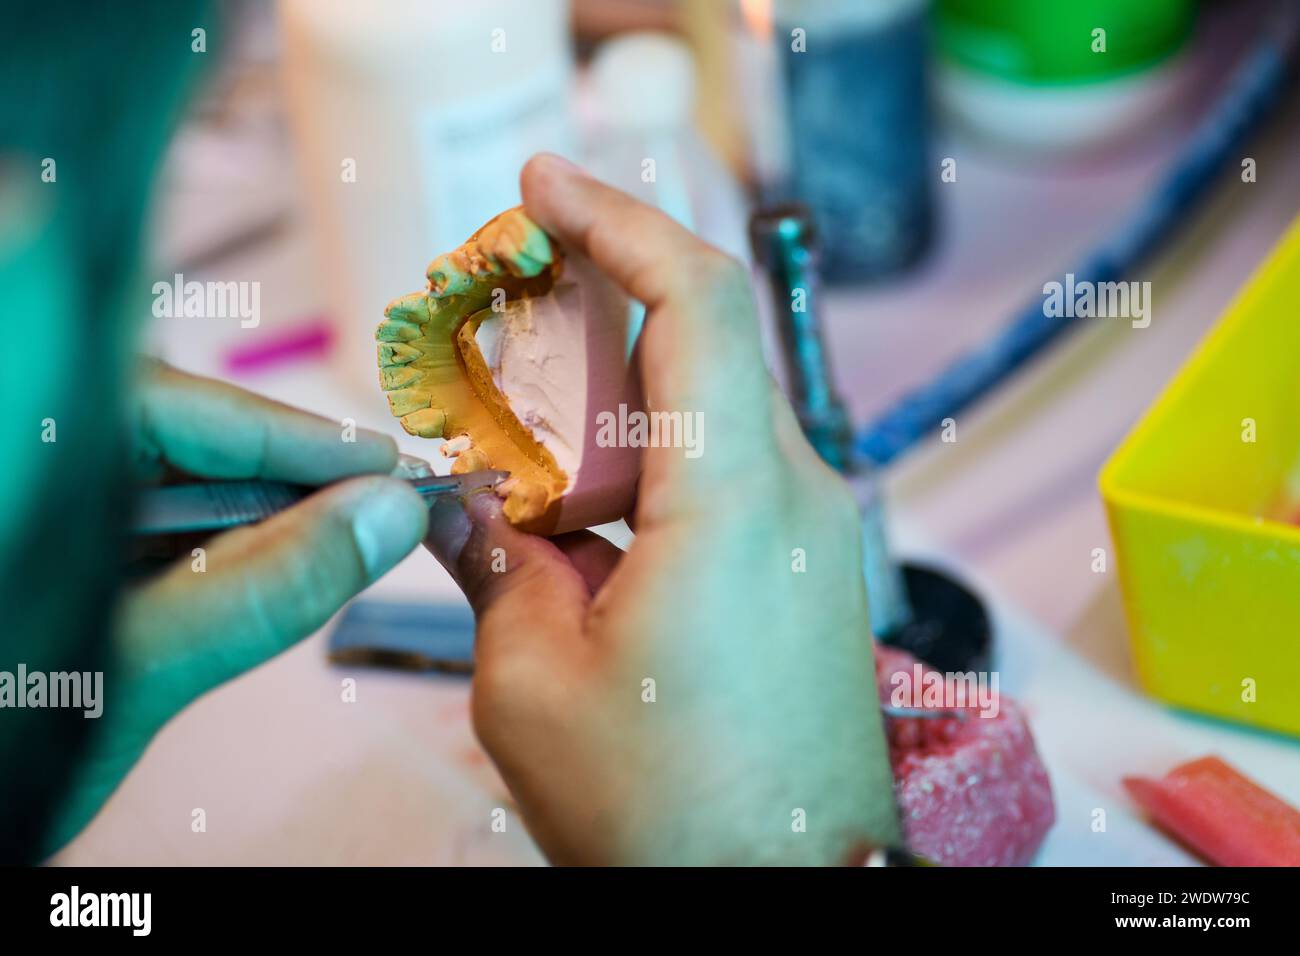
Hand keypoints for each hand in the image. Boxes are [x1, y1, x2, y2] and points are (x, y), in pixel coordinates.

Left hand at [46, 363, 427, 852]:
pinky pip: (161, 534)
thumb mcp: (137, 666)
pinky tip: (271, 578)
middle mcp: (38, 466)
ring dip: (263, 521)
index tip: (392, 467)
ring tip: (342, 548)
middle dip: (286, 480)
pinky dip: (223, 556)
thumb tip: (392, 512)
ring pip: (179, 489)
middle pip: (183, 439)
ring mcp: (56, 516)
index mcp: (28, 457)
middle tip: (383, 511)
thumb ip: (267, 583)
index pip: (179, 406)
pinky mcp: (74, 558)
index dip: (297, 437)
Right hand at [425, 155, 899, 864]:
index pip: (695, 297)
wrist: (785, 894)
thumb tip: (462, 511)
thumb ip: (496, 565)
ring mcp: (812, 533)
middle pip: (699, 344)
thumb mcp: (534, 682)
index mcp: (734, 497)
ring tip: (524, 434)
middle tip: (500, 320)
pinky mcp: (807, 571)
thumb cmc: (672, 812)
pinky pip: (727, 472)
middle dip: (595, 311)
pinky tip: (582, 507)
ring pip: (709, 410)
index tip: (545, 184)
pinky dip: (650, 459)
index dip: (617, 220)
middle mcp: (795, 494)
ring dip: (616, 398)